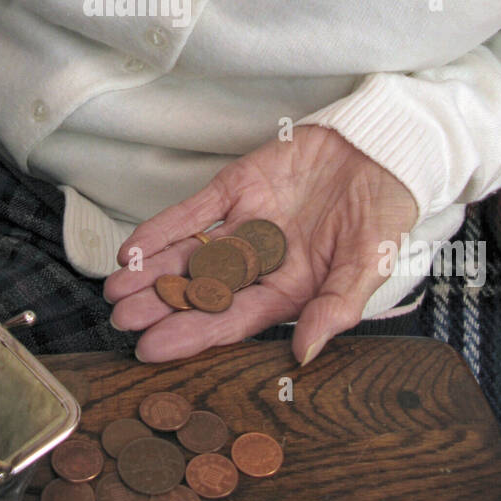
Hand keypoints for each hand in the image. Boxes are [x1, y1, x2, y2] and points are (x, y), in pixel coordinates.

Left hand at [103, 124, 418, 364]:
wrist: (385, 148)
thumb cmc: (385, 212)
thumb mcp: (370, 263)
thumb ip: (336, 306)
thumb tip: (305, 352)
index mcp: (291, 289)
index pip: (234, 319)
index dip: (193, 334)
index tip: (153, 349)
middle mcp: (262, 262)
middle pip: (203, 290)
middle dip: (161, 307)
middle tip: (121, 320)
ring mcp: (246, 224)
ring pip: (191, 254)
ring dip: (153, 272)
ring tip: (115, 291)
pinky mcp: (238, 186)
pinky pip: (194, 212)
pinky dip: (163, 229)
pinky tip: (133, 249)